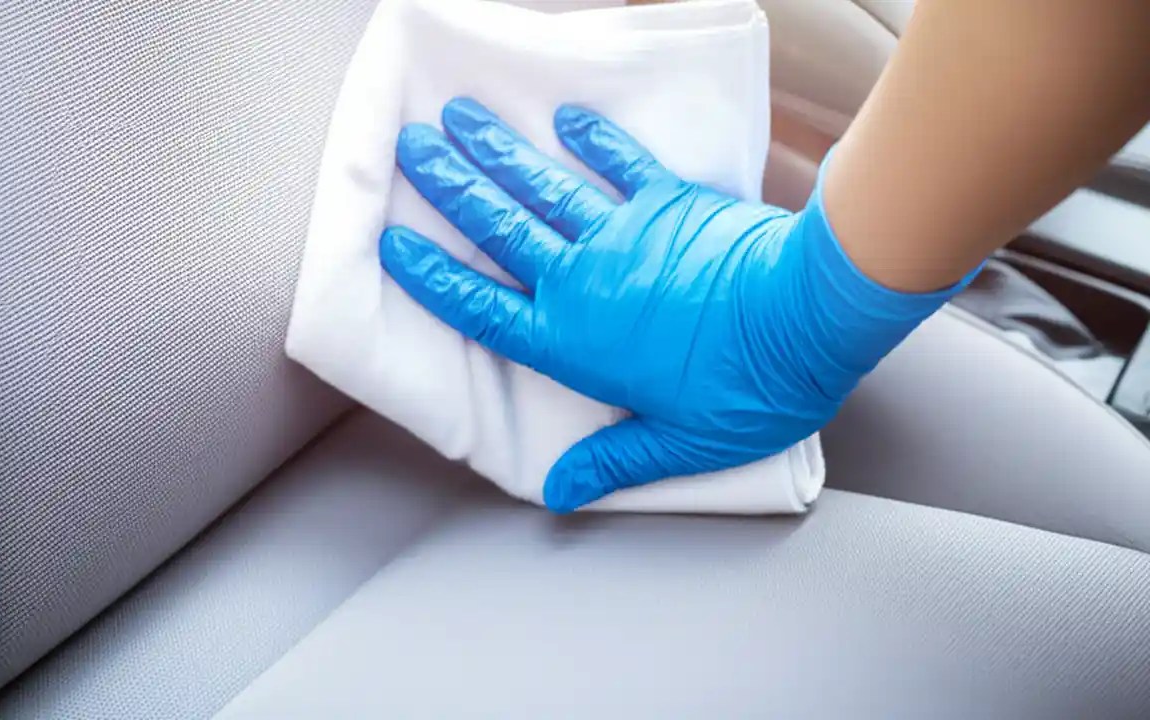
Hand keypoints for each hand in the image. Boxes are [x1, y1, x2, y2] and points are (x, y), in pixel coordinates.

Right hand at [380, 98, 965, 511]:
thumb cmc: (751, 385)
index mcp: (575, 342)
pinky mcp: (669, 202)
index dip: (435, 278)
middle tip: (409, 149)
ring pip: (543, 187)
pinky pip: (619, 164)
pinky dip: (592, 140)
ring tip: (458, 117)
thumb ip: (614, 460)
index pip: (484, 308)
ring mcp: (623, 233)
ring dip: (497, 150)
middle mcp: (584, 280)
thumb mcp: (680, 443)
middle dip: (449, 187)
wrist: (811, 316)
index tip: (395, 246)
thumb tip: (561, 493)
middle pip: (499, 229)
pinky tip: (567, 118)